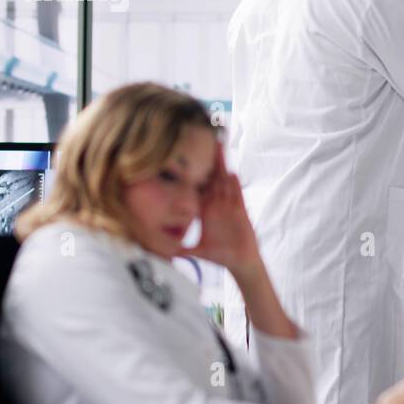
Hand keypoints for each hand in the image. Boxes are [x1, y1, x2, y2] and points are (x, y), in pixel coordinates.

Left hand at [184, 142, 259, 275]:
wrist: (240, 262)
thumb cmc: (220, 255)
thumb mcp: (198, 252)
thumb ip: (181, 251)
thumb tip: (163, 253)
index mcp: (205, 212)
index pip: (198, 189)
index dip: (193, 174)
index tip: (186, 158)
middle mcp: (217, 205)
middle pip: (212, 179)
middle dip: (210, 161)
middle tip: (207, 141)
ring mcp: (229, 207)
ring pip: (225, 182)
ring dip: (223, 166)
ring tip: (220, 149)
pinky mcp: (240, 212)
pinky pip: (237, 197)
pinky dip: (234, 186)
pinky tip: (231, 174)